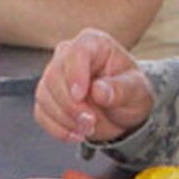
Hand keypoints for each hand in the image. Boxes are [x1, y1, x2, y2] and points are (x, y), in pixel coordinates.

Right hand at [34, 28, 154, 142]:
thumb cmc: (131, 92)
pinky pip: (41, 113)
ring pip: (44, 95)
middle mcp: (70, 55)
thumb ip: (121, 89)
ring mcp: (55, 76)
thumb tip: (99, 91)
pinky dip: (56, 128)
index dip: (75, 74)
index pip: (76, 52)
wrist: (123, 112)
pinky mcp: (48, 97)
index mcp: (94, 43)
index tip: (80, 96)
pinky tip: (75, 134)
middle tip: (90, 122)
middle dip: (70, 105)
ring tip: (87, 129)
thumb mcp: (137, 91)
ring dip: (64, 118)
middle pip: (54, 75)